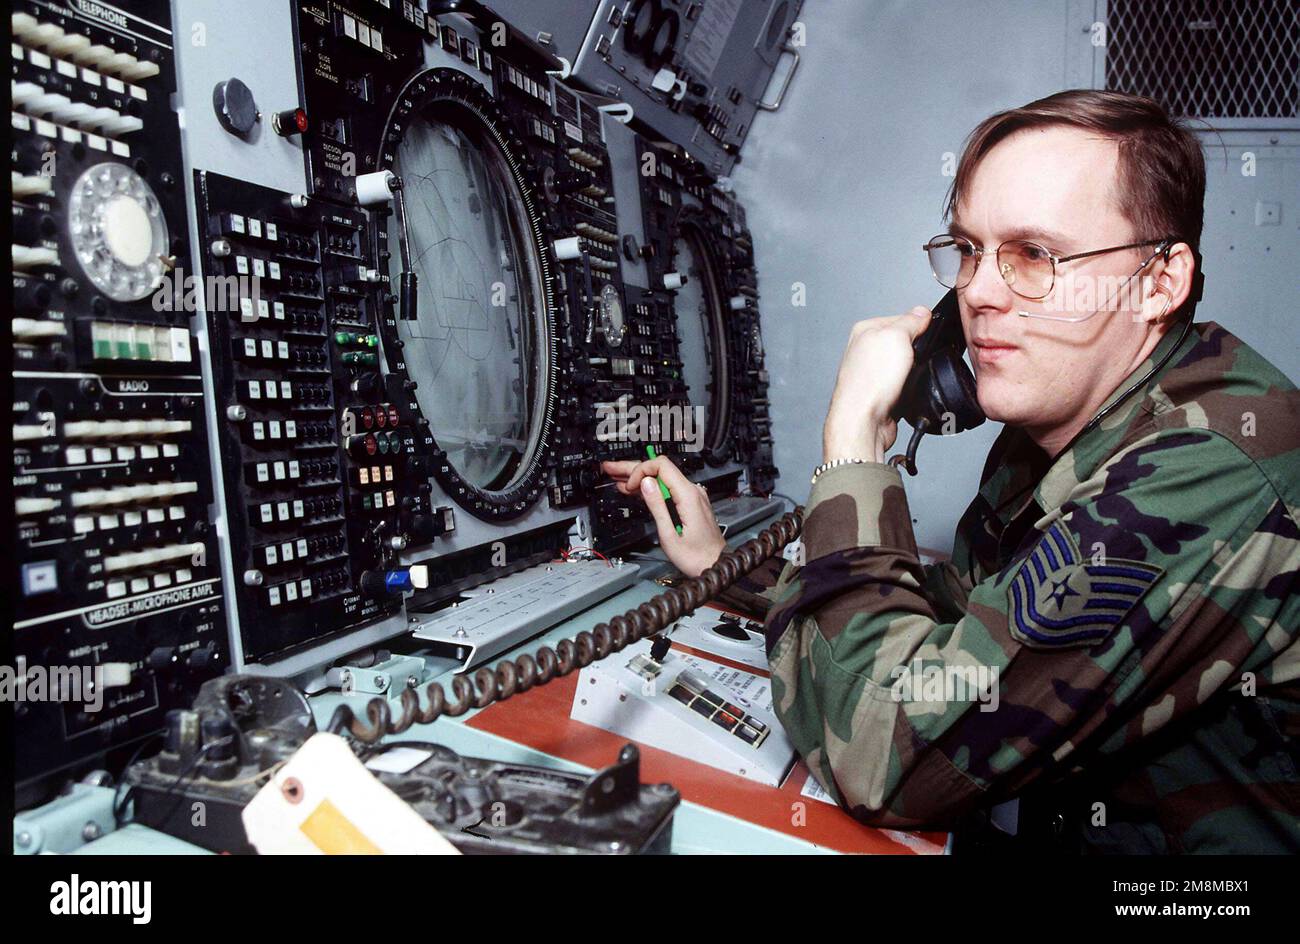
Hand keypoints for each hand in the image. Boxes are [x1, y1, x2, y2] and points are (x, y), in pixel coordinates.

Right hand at [601, 456, 725, 576]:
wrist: (715, 564)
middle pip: (660, 469)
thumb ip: (657, 505)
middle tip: (611, 468)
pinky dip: (650, 488)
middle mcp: (692, 491)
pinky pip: (668, 488)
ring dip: (639, 477)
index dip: (641, 471)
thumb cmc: (696, 556)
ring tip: (616, 476)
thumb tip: (646, 483)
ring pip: (662, 478)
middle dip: (633, 469)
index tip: (629, 486)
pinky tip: (634, 489)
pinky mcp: (690, 503)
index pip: (661, 466)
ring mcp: (692, 496)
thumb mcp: (669, 534)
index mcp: (688, 495)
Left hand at [822, 306, 932, 462]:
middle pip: (905, 342)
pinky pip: (905, 384)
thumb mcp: (896, 337)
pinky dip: (911, 387)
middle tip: (914, 359)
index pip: (901, 318)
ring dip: (913, 371)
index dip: (918, 325)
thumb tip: (921, 312)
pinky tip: (906, 390)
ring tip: (908, 377)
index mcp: (865, 330)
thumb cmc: (869, 382)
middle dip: (916, 351)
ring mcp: (873, 372)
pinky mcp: (882, 392)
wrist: (864, 421)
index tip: (926, 332)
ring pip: (906, 365)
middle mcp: (866, 350)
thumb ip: (910, 321)